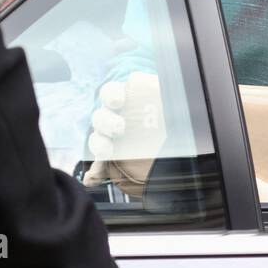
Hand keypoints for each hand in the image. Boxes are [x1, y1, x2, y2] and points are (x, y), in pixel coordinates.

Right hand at [82, 72, 164, 190]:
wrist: (175, 141)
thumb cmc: (170, 114)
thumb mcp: (168, 100)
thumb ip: (162, 94)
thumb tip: (169, 88)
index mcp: (125, 100)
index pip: (111, 93)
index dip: (112, 96)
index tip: (119, 101)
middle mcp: (114, 119)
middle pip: (101, 118)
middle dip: (107, 122)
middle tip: (119, 128)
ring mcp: (111, 142)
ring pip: (98, 141)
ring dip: (100, 145)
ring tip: (107, 152)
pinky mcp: (112, 164)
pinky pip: (98, 170)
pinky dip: (94, 175)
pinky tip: (93, 179)